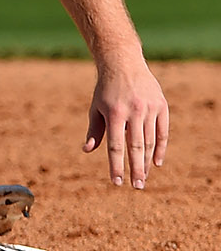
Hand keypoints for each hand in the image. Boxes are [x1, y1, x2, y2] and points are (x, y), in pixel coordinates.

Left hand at [85, 57, 169, 187]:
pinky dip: (161, 148)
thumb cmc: (105, 89)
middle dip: (136, 169)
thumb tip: (88, 150)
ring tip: (143, 178)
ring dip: (147, 161)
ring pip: (150, 141)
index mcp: (114, 113)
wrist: (123, 63)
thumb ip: (94, 130)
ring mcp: (149, 108)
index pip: (116, 146)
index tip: (117, 182)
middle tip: (137, 187)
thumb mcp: (95, 107)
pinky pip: (163, 132)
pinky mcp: (162, 106)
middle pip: (136, 147)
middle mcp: (133, 111)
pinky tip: (156, 162)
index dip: (116, 166)